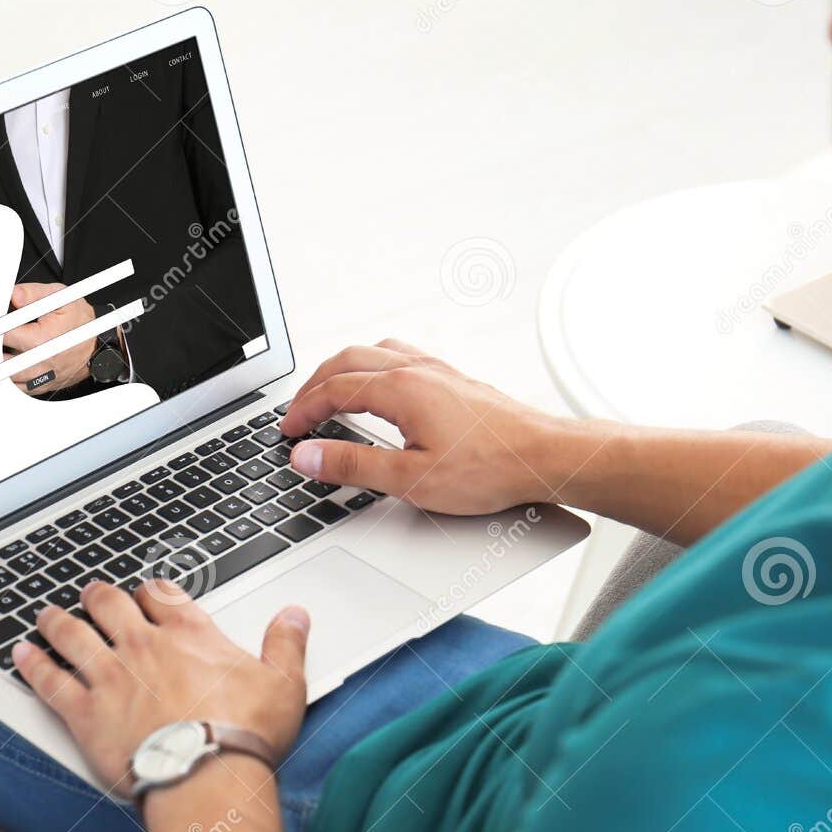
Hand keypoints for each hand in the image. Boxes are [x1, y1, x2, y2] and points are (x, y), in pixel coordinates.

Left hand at [4, 283, 95, 394]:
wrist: (98, 345)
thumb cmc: (80, 321)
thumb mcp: (61, 298)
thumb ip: (34, 294)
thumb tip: (14, 295)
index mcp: (41, 340)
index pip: (2, 335)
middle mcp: (40, 363)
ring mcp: (41, 378)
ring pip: (6, 378)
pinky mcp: (42, 387)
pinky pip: (17, 389)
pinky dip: (8, 379)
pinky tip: (5, 366)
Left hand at [12, 581, 309, 800]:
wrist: (204, 774)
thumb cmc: (244, 734)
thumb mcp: (285, 684)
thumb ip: (286, 644)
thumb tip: (295, 615)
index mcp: (189, 635)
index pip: (162, 595)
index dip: (151, 590)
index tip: (146, 592)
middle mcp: (143, 646)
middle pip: (110, 605)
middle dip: (98, 595)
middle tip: (91, 592)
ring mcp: (110, 676)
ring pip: (73, 634)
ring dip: (57, 621)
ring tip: (46, 615)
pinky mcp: (84, 712)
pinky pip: (49, 680)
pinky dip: (33, 665)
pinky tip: (21, 654)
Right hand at [278, 339, 575, 514]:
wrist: (544, 457)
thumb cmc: (491, 468)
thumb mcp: (411, 478)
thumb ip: (353, 465)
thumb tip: (308, 455)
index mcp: (401, 389)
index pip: (334, 390)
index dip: (303, 410)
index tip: (288, 431)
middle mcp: (418, 370)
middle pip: (348, 361)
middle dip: (315, 385)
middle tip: (297, 411)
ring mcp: (438, 371)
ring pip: (375, 352)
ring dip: (343, 369)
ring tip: (329, 392)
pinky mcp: (454, 380)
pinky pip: (401, 356)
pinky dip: (373, 366)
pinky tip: (380, 385)